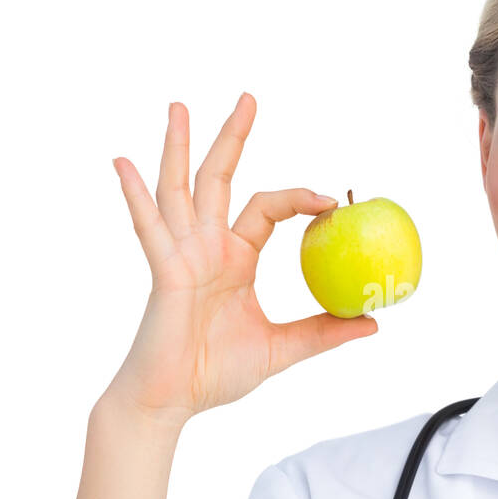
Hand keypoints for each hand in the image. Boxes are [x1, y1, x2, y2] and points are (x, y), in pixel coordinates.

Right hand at [103, 95, 377, 425]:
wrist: (172, 400)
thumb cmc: (215, 373)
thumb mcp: (282, 347)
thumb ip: (324, 332)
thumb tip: (373, 323)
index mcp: (235, 259)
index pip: (268, 208)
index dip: (299, 198)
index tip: (331, 199)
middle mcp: (206, 247)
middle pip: (219, 178)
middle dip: (233, 137)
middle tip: (249, 98)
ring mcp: (181, 254)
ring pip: (180, 189)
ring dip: (179, 146)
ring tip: (180, 105)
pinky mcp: (164, 271)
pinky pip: (150, 229)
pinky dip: (135, 195)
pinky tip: (123, 163)